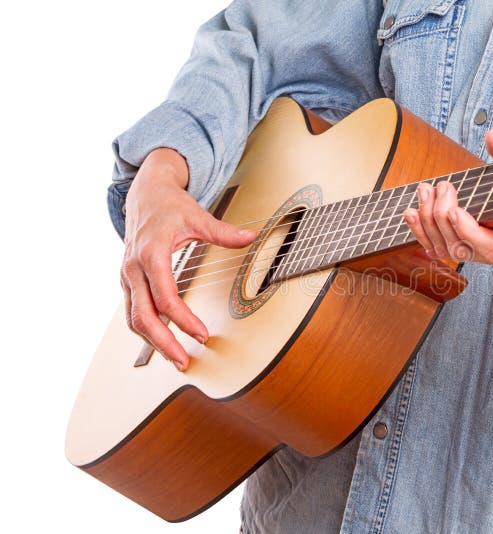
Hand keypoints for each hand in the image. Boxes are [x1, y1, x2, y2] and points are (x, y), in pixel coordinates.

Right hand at [121, 148, 255, 369]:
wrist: (145, 193)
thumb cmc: (169, 205)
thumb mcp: (198, 215)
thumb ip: (224, 232)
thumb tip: (251, 237)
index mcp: (150, 254)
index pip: (165, 297)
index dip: (183, 320)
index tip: (202, 334)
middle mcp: (133, 269)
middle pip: (143, 317)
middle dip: (163, 343)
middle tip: (184, 362)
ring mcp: (127, 277)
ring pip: (132, 319)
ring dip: (153, 342)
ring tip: (176, 358)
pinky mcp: (128, 281)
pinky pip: (132, 312)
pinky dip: (146, 330)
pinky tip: (164, 342)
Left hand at [403, 130, 492, 264]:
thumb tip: (492, 137)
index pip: (492, 248)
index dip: (468, 232)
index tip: (453, 211)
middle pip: (463, 248)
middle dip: (442, 218)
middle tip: (441, 188)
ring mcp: (478, 254)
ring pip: (446, 249)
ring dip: (428, 222)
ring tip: (424, 192)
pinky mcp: (462, 249)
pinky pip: (437, 248)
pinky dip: (421, 231)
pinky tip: (412, 213)